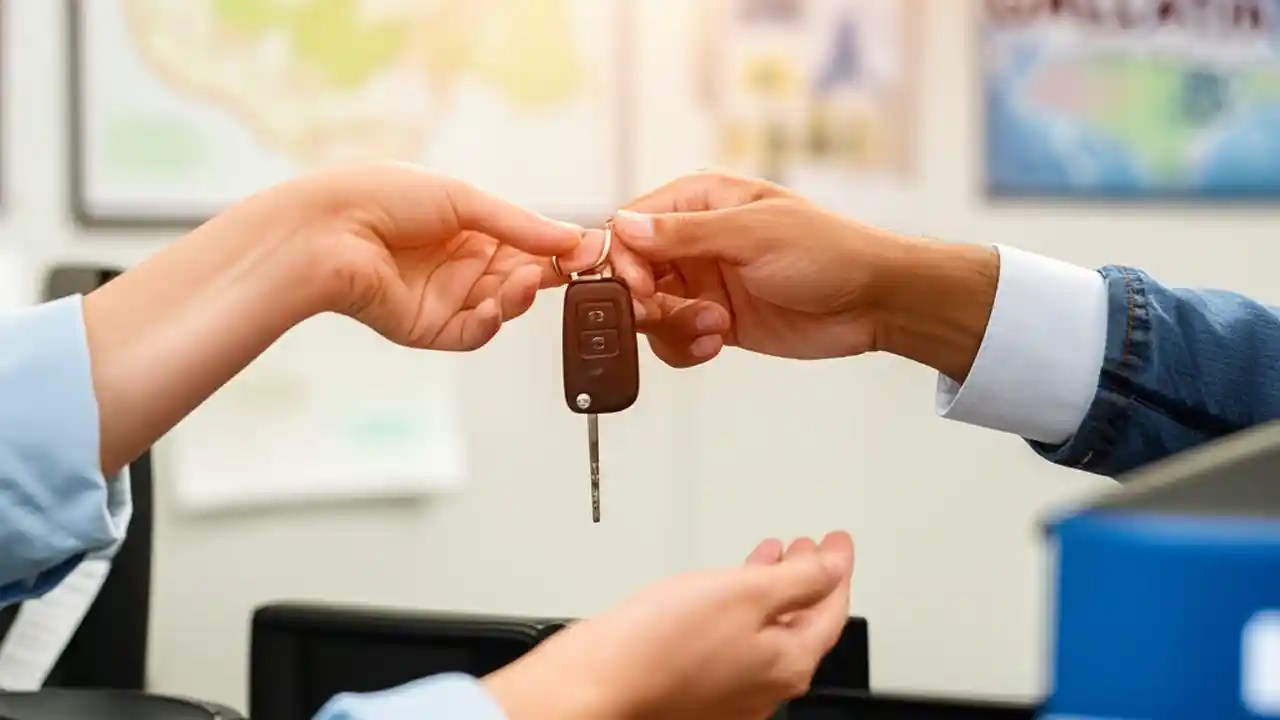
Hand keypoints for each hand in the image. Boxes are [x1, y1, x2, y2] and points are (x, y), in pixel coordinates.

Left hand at [289, 161, 606, 349]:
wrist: (325, 232)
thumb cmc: (381, 198)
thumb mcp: (462, 199)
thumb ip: (518, 224)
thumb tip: (572, 236)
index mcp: (467, 226)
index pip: (525, 241)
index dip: (557, 246)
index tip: (589, 249)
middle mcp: (459, 263)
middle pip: (520, 276)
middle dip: (546, 273)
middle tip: (572, 268)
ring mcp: (444, 298)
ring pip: (501, 306)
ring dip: (519, 296)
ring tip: (526, 281)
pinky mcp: (427, 328)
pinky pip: (472, 334)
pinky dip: (490, 323)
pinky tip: (495, 307)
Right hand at [484, 531, 854, 719]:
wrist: (600, 680)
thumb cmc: (660, 644)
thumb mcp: (744, 591)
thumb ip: (797, 578)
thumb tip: (830, 567)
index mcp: (787, 664)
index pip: (832, 610)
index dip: (838, 568)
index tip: (839, 542)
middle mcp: (764, 686)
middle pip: (803, 625)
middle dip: (809, 580)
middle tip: (814, 549)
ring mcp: (731, 691)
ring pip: (768, 632)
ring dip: (775, 590)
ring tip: (772, 558)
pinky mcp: (699, 686)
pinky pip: (738, 641)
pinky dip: (743, 608)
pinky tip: (727, 589)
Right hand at [607, 172, 997, 380]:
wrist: (873, 302)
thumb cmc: (829, 251)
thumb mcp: (753, 235)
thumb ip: (685, 233)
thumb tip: (625, 225)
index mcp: (701, 201)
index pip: (630, 225)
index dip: (624, 259)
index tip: (642, 287)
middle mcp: (696, 240)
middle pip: (634, 273)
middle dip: (647, 302)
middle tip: (670, 315)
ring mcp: (704, 282)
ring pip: (651, 311)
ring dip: (674, 327)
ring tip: (714, 327)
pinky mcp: (715, 320)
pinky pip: (675, 337)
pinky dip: (687, 346)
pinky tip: (719, 342)